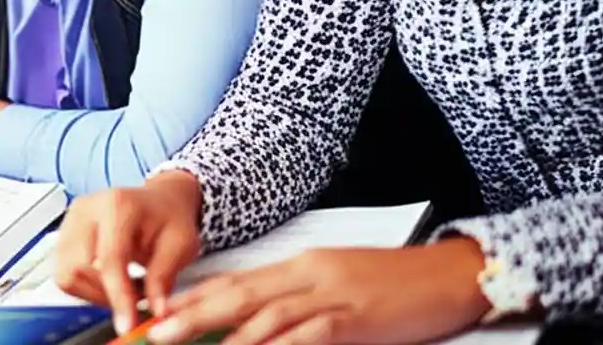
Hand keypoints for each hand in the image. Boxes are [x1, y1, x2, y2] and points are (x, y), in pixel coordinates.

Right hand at [55, 170, 203, 333]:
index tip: (128, 323)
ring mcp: (71, 219)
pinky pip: (65, 272)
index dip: (117, 296)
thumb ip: (163, 276)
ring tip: (122, 289)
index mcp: (118, 205)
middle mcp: (87, 209)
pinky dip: (85, 286)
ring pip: (66, 274)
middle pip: (78, 268)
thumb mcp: (180, 244)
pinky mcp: (64, 232)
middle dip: (103, 296)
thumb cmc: (169, 218)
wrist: (160, 200)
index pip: (109, 258)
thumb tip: (154, 309)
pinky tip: (109, 281)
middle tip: (132, 301)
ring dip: (92, 293)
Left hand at [143, 239, 490, 344]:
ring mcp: (329, 293)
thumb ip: (293, 300)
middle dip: (189, 315)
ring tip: (181, 343)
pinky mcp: (354, 316)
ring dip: (219, 334)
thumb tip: (251, 324)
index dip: (191, 298)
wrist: (450, 274)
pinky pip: (307, 332)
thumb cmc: (393, 284)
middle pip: (236, 294)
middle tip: (151, 331)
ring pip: (263, 314)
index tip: (156, 313)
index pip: (234, 281)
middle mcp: (306, 274)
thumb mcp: (334, 284)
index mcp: (299, 265)